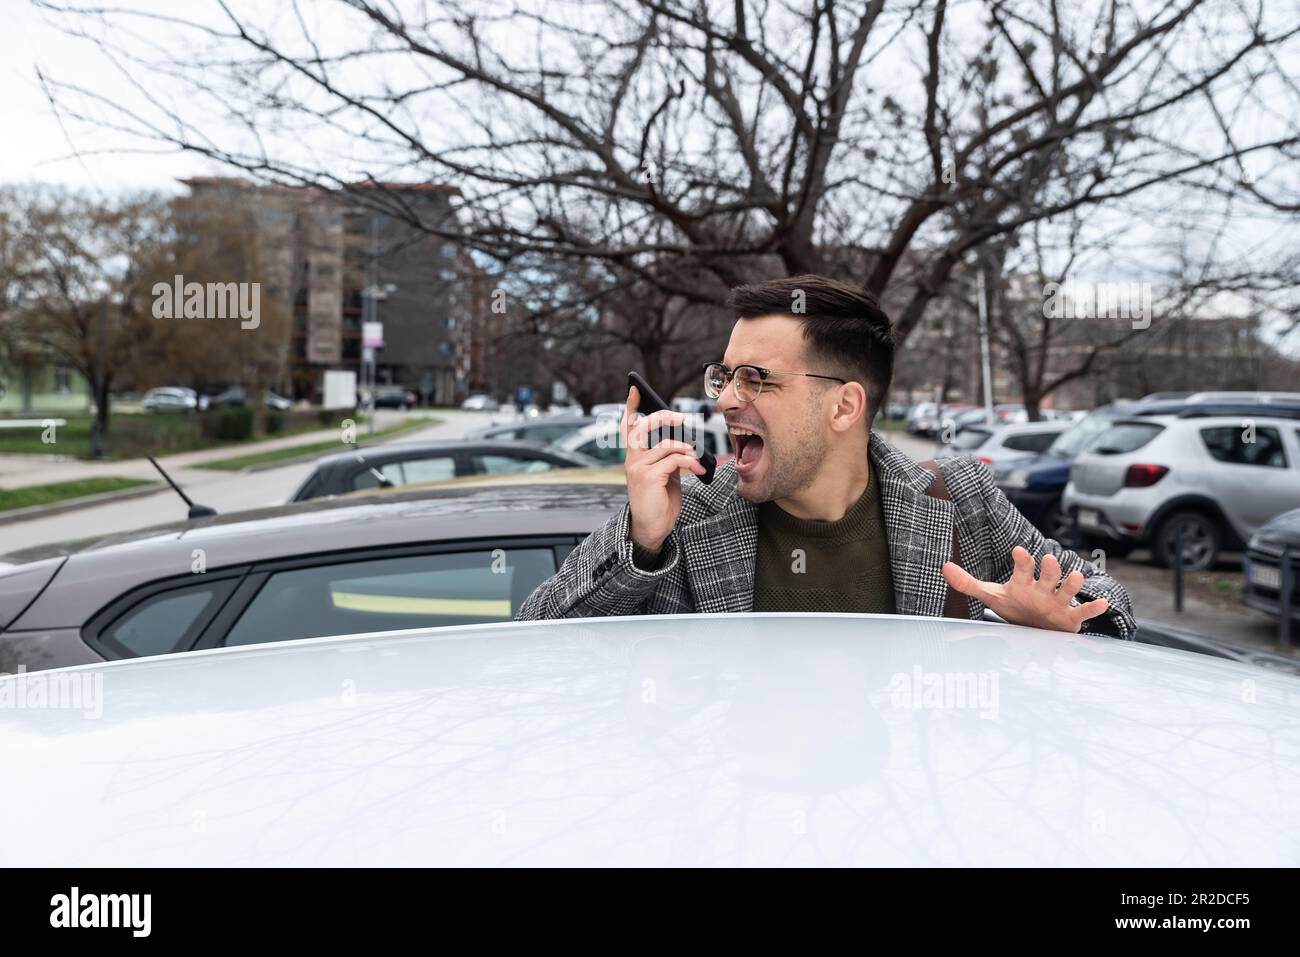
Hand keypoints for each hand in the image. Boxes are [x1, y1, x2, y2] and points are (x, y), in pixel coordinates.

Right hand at [624, 385, 705, 551]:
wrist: (652, 529)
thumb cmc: (659, 502)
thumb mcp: (664, 475)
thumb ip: (668, 458)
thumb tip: (685, 443)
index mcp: (635, 457)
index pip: (629, 427)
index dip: (632, 407)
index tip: (635, 388)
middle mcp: (632, 460)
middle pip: (644, 427)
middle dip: (664, 417)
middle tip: (681, 418)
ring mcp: (638, 468)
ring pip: (666, 444)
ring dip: (688, 448)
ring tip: (698, 456)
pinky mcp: (648, 478)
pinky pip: (674, 460)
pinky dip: (690, 462)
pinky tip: (698, 469)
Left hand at [941, 546, 1110, 633]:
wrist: (1036, 628)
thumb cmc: (1016, 607)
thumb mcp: (992, 596)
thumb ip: (968, 583)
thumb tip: (944, 567)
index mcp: (1023, 582)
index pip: (1022, 567)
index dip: (1021, 559)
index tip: (1017, 550)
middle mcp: (1042, 589)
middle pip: (1047, 575)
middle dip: (1047, 568)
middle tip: (1046, 558)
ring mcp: (1058, 602)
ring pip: (1066, 589)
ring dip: (1071, 583)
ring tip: (1074, 576)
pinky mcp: (1070, 619)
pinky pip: (1083, 613)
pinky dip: (1092, 609)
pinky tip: (1101, 603)